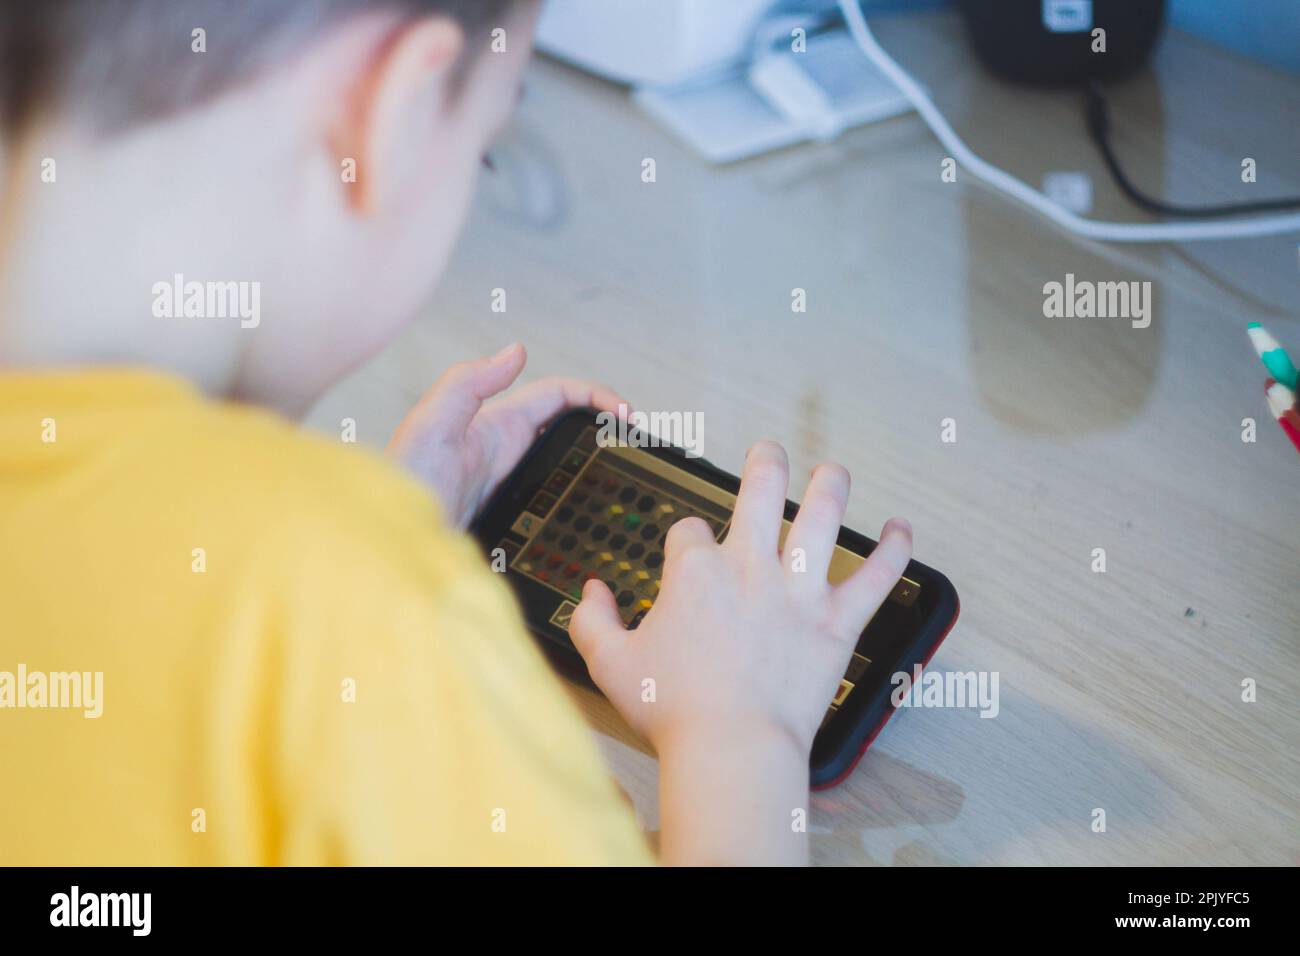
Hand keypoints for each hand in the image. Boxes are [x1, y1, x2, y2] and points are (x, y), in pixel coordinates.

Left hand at [389, 343, 625, 527]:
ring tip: (628, 471)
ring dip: (597, 462)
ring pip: (566, 466)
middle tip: (640, 443)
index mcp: (497, 424)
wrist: (386, 543)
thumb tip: (516, 350)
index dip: (597, 396)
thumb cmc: (397, 483)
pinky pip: (554, 506)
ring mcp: (511, 487)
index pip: (560, 395)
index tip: (627, 414)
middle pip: (571, 428)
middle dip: (608, 427)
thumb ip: (469, 382)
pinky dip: (579, 502)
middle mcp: (507, 452)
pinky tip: (593, 514)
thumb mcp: (431, 421)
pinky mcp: (511, 521)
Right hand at [568, 440, 911, 864]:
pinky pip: (877, 577)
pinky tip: (904, 529)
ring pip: (822, 516)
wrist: (732, 749)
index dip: (688, 540)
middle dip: (764, 464)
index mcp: (695, 572)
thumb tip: (590, 591)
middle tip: (769, 453)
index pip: (690, 531)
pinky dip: (895, 551)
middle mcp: (749, 567)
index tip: (690, 556)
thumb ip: (591, 621)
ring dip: (830, 485)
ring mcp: (798, 590)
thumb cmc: (673, 711)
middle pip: (761, 490)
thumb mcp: (609, 664)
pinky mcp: (837, 621)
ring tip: (833, 471)